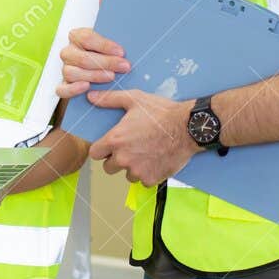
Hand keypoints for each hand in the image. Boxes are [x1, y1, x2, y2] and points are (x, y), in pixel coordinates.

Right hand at [57, 26, 130, 97]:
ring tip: (112, 76)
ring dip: (94, 75)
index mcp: (76, 37)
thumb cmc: (104, 52)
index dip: (104, 45)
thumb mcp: (108, 44)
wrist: (95, 65)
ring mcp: (65, 69)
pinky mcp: (63, 86)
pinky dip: (73, 89)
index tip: (121, 52)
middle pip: (82, 57)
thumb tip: (124, 52)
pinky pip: (62, 89)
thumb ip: (113, 46)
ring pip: (72, 72)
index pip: (86, 38)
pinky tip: (87, 87)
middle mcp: (68, 52)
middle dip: (106, 62)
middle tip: (123, 66)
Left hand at [85, 89, 199, 185]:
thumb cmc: (161, 112)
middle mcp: (123, 158)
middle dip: (116, 160)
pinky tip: (156, 160)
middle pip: (108, 167)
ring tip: (145, 153)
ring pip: (127, 175)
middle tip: (130, 149)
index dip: (101, 149)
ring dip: (132, 167)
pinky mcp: (151, 179)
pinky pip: (143, 181)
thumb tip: (91, 97)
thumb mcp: (134, 99)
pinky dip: (148, 174)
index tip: (109, 146)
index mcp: (115, 140)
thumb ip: (109, 99)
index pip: (94, 153)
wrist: (188, 127)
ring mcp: (137, 170)